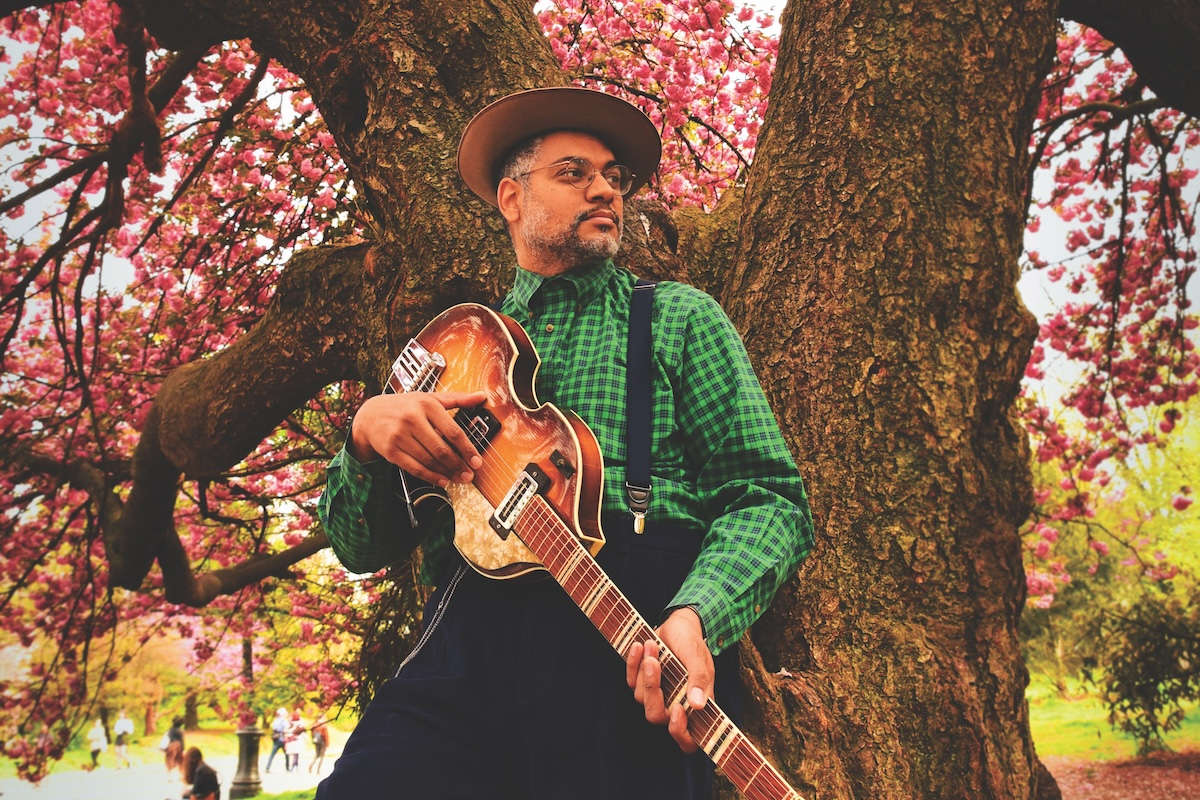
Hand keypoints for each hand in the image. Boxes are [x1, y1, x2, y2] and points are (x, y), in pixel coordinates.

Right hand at [349, 390, 487, 485]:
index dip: (467, 449)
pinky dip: (431, 477)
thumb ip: (457, 399)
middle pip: (441, 449)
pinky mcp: (390, 451)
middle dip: (458, 465)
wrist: (370, 415)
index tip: (477, 461)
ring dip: (447, 473)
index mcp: (426, 404)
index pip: (453, 431)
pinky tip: (442, 480)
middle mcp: (412, 419)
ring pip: (429, 460)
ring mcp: (399, 435)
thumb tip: (481, 396)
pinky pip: (415, 468)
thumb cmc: (405, 406)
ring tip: (459, 478)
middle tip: (469, 474)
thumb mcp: (429, 398)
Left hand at [624, 606, 713, 752]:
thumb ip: (699, 680)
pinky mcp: (642, 682)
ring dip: (645, 669)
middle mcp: (675, 705)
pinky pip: (631, 681)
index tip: (677, 709)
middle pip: (655, 716)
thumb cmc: (693, 643)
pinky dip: (633, 663)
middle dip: (652, 690)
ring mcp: (657, 695)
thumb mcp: (699, 658)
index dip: (680, 732)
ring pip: (641, 697)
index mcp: (695, 707)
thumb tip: (698, 704)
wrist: (679, 624)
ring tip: (653, 644)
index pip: (687, 740)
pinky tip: (640, 646)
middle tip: (654, 663)